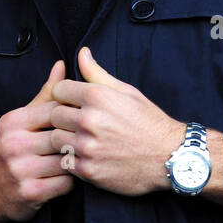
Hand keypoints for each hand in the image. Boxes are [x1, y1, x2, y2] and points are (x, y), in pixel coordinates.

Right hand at [0, 60, 75, 222]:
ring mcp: (21, 170)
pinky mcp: (31, 192)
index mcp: (13, 122)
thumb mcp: (22, 121)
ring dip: (78, 161)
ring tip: (85, 159)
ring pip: (66, 160)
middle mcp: (14, 144)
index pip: (55, 110)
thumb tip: (62, 65)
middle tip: (95, 141)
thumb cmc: (13, 151)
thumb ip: (45, 95)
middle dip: (79, 139)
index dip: (74, 116)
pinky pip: (65, 183)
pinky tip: (73, 178)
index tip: (87, 120)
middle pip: (62, 135)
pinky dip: (73, 181)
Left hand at [48, 45, 184, 196]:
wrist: (169, 157)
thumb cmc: (149, 123)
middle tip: (78, 123)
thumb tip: (82, 53)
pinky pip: (65, 162)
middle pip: (54, 115)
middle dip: (63, 118)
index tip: (73, 103)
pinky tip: (87, 156)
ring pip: (55, 139)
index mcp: (98, 96)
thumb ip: (97, 73)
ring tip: (82, 140)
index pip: (58, 89)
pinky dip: (73, 160)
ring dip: (65, 139)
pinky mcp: (88, 170)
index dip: (65, 96)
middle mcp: (90, 120)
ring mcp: (88, 146)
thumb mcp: (127, 92)